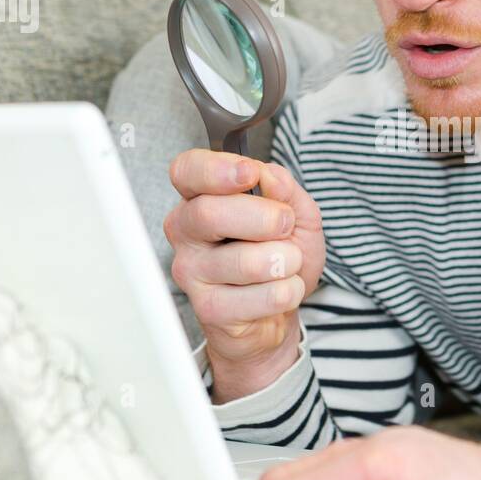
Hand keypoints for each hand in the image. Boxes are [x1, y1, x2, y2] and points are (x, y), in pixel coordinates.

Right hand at [164, 150, 324, 400]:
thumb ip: (284, 189)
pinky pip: (263, 295)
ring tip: (288, 263)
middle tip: (286, 224)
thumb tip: (269, 177)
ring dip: (286, 260)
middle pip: (209, 214)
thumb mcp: (294, 212)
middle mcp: (186, 232)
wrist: (277, 310)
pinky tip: (281, 289)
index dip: (215, 169)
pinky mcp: (209, 309)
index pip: (187, 172)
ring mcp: (192, 272)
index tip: (249, 173)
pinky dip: (289, 290)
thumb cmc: (277, 253)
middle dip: (264, 218)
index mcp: (199, 197)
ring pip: (244, 261)